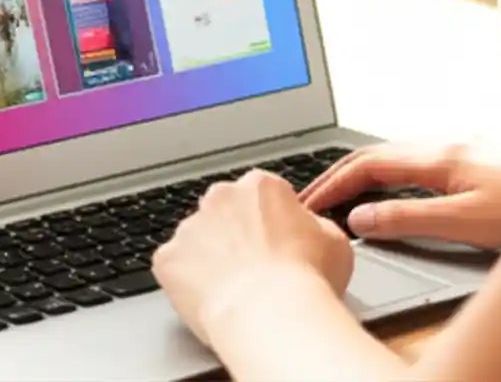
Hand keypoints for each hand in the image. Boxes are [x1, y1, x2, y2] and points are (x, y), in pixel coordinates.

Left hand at [152, 170, 352, 346]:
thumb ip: (313, 225)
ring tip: (232, 291)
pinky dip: (186, 283)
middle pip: (223, 213)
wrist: (270, 313)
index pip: (260, 196)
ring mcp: (189, 227)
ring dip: (209, 259)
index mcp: (259, 187)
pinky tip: (209, 300)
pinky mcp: (167, 258)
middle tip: (252, 269)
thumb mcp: (334, 240)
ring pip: (196, 241)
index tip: (274, 244)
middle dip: (234, 236)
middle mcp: (219, 198)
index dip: (268, 223)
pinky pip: (173, 268)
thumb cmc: (305, 279)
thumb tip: (307, 229)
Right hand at [300, 144, 500, 249]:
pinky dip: (389, 174)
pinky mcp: (480, 159)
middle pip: (376, 153)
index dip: (331, 184)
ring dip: (363, 172)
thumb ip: (409, 219)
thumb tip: (359, 218)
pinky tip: (394, 189)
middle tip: (311, 199)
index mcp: (439, 157)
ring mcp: (465, 148)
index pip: (366, 164)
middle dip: (338, 174)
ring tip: (341, 195)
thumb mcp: (465, 223)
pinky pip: (418, 160)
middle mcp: (448, 145)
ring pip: (397, 155)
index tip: (308, 205)